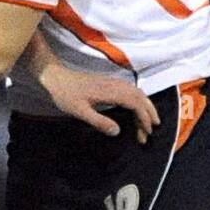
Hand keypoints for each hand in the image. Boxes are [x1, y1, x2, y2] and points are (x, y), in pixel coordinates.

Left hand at [37, 67, 158, 143]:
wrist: (57, 77)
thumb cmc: (66, 95)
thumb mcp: (79, 112)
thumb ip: (99, 122)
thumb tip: (117, 131)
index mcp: (110, 91)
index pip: (135, 103)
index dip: (143, 118)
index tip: (146, 131)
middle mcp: (115, 85)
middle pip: (140, 97)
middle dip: (149, 113)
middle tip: (152, 130)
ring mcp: (113, 82)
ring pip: (137, 93)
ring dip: (145, 106)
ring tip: (149, 122)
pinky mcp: (109, 82)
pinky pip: (131, 90)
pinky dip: (138, 100)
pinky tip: (136, 108)